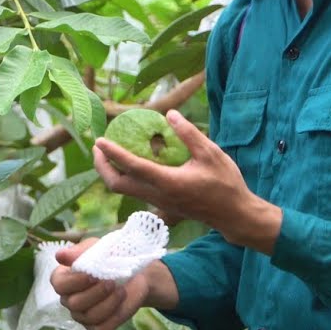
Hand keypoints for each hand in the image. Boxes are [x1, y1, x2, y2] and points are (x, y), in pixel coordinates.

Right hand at [50, 239, 148, 329]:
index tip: (92, 275)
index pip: (59, 284)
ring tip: (120, 291)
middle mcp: (70, 299)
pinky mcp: (98, 326)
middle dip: (95, 293)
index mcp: (65, 278)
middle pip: (74, 303)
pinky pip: (101, 328)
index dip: (75, 282)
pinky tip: (121, 302)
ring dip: (108, 303)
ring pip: (89, 316)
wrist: (137, 272)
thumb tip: (60, 255)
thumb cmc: (112, 257)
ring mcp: (83, 315)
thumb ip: (79, 252)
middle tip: (111, 282)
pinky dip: (114, 316)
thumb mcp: (97, 248)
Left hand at [93, 110, 280, 251]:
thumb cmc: (225, 183)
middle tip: (97, 146)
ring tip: (107, 153)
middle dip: (102, 166)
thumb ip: (189, 134)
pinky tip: (131, 164)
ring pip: (124, 191)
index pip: (132, 166)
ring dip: (111, 172)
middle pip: (117, 185)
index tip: (100, 140)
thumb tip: (170, 114)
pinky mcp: (162, 205)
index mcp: (167, 182)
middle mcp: (158, 195)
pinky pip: (135, 191)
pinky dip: (125, 177)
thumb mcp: (211, 153)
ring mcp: (159, 203)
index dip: (113, 153)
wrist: (233, 215)